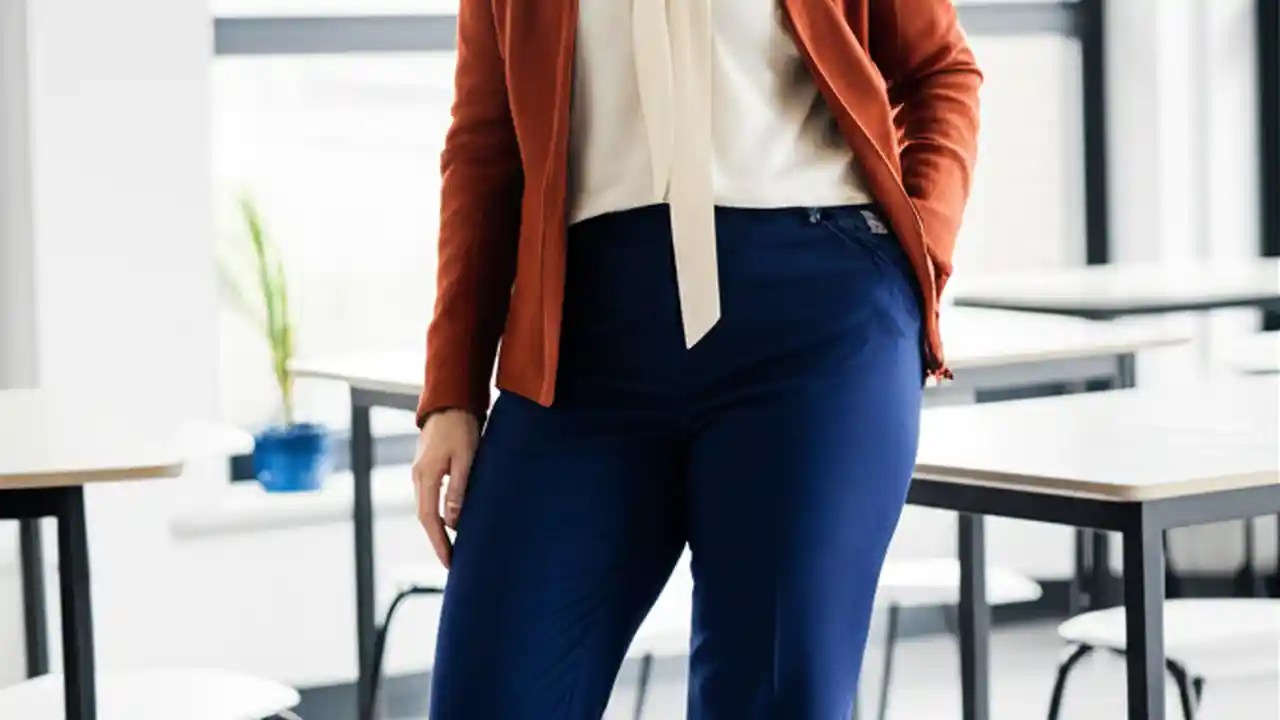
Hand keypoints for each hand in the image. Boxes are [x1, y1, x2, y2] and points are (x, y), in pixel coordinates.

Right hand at [411, 409, 479, 567]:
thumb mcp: (465, 459)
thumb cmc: (461, 427)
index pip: (429, 520)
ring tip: (453, 547)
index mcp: (425, 477)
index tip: (449, 562)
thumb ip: (458, 490)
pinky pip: (431, 497)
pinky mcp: (428, 467)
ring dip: (438, 529)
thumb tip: (452, 522)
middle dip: (437, 541)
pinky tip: (451, 521)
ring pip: (427, 508)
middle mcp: (418, 477)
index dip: (439, 543)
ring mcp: (420, 472)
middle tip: (451, 562)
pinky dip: (439, 513)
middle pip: (425, 517)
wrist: (450, 402)